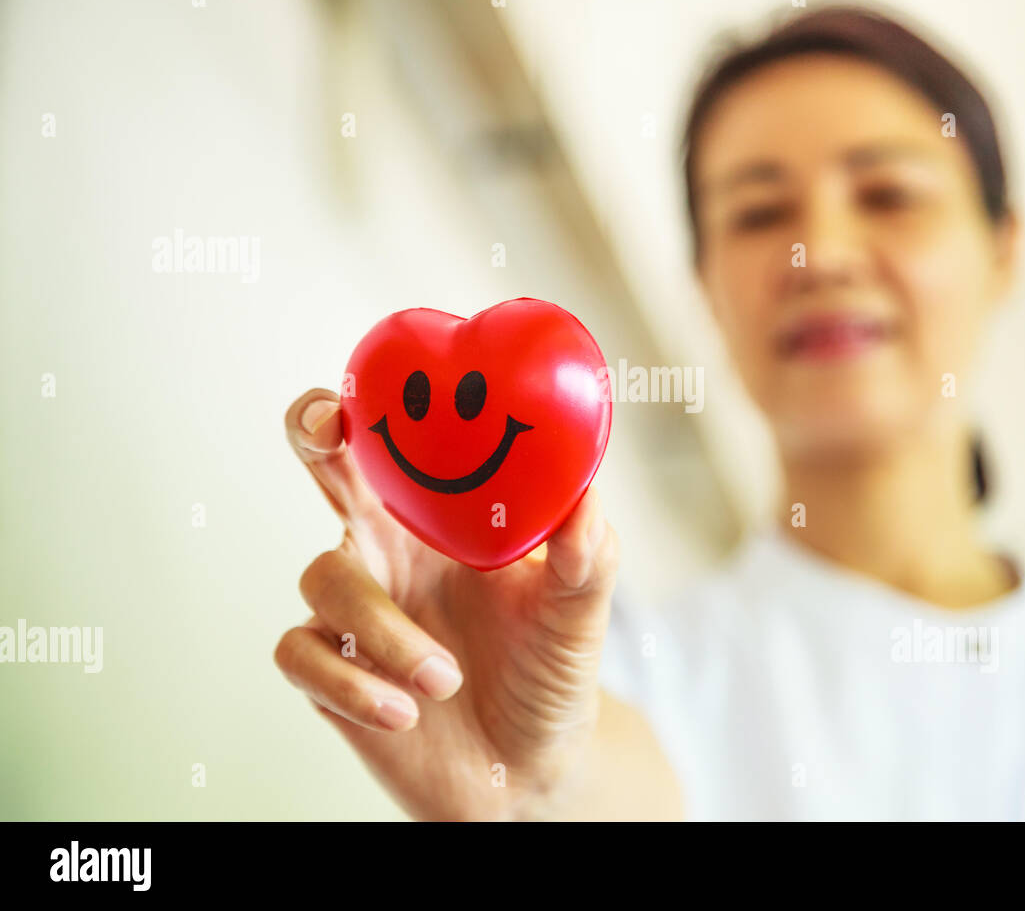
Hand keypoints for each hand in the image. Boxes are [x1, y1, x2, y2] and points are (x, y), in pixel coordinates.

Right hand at [274, 388, 619, 819]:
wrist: (529, 771)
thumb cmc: (550, 673)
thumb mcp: (579, 610)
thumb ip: (586, 553)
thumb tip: (586, 495)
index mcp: (446, 521)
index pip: (403, 445)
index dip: (375, 402)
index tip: (369, 387)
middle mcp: (392, 550)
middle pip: (327, 467)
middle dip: (315, 435)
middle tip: (331, 434)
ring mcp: (357, 609)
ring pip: (325, 577)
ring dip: (385, 631)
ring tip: (445, 680)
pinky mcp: (331, 671)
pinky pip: (303, 655)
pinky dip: (353, 683)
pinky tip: (404, 713)